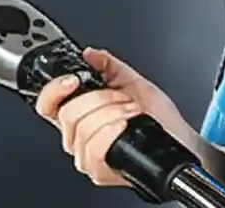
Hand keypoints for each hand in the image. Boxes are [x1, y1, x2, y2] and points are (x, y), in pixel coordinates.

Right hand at [34, 47, 194, 186]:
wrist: (177, 138)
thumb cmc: (157, 115)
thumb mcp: (132, 82)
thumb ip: (108, 65)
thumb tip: (90, 54)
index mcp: (79, 113)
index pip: (47, 105)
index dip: (53, 90)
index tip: (72, 80)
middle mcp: (76, 137)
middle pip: (69, 114)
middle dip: (102, 99)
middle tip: (123, 98)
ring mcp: (86, 155)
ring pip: (83, 129)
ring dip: (113, 113)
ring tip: (131, 111)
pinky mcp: (98, 170)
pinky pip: (96, 148)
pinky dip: (114, 131)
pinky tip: (128, 126)